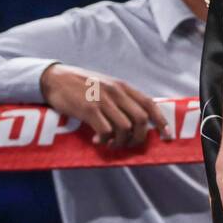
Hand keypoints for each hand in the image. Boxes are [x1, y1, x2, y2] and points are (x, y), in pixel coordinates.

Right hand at [39, 63, 168, 148]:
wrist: (54, 78)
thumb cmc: (82, 86)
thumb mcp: (106, 86)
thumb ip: (122, 99)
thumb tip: (139, 120)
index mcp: (123, 87)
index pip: (150, 104)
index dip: (161, 121)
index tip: (167, 136)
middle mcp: (116, 92)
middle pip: (140, 120)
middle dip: (138, 138)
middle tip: (127, 144)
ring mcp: (102, 100)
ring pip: (124, 129)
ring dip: (119, 142)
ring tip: (110, 143)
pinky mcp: (88, 109)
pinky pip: (105, 131)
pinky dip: (104, 140)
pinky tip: (97, 140)